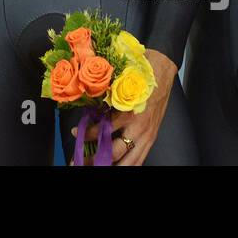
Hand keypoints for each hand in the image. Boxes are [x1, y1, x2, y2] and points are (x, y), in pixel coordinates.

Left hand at [74, 49, 177, 165]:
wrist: (162, 69)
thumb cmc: (140, 73)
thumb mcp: (119, 83)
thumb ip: (104, 98)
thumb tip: (88, 108)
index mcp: (128, 112)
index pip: (104, 130)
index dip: (87, 134)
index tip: (75, 132)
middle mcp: (138, 128)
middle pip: (115, 152)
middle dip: (95, 159)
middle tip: (80, 161)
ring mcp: (147, 135)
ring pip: (130, 162)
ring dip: (112, 166)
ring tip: (95, 167)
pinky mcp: (152, 138)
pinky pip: (141, 158)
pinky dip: (129, 165)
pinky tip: (119, 167)